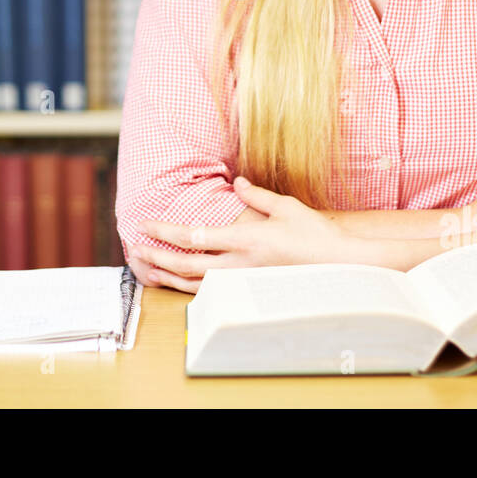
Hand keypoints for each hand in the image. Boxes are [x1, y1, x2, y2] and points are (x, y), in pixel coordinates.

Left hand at [125, 176, 358, 292]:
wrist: (343, 270)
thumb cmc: (317, 237)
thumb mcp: (287, 207)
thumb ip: (257, 196)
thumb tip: (237, 183)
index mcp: (246, 240)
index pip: (195, 237)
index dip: (166, 232)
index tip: (146, 225)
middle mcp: (240, 265)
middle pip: (186, 266)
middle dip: (156, 257)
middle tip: (134, 249)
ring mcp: (244, 284)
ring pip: (195, 285)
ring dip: (166, 277)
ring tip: (145, 268)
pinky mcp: (250, 294)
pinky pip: (211, 294)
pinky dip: (187, 289)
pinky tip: (176, 284)